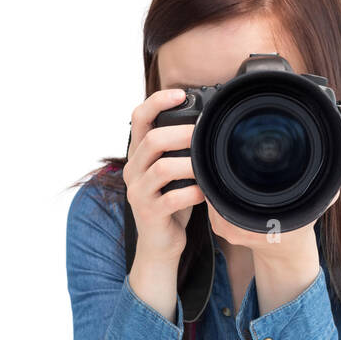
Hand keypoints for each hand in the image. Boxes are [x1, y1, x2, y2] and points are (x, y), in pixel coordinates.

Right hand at [123, 89, 205, 262]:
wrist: (160, 244)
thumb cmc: (170, 204)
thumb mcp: (171, 173)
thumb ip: (178, 151)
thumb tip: (207, 124)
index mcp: (137, 155)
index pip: (139, 118)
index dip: (157, 102)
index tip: (180, 94)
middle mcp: (132, 170)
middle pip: (152, 140)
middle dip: (181, 133)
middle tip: (203, 134)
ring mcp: (138, 192)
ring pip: (161, 169)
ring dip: (189, 164)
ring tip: (207, 166)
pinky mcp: (149, 213)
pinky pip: (171, 199)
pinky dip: (191, 193)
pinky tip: (203, 192)